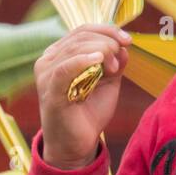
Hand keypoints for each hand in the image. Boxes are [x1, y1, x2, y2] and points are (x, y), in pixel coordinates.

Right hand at [33, 23, 132, 168]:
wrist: (77, 144)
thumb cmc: (89, 112)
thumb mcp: (108, 82)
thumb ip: (116, 62)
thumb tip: (125, 45)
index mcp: (61, 55)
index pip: (83, 30)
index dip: (107, 30)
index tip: (128, 40)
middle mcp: (49, 61)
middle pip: (81, 37)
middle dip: (107, 43)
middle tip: (119, 64)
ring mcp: (47, 75)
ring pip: (76, 48)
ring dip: (102, 52)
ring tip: (113, 69)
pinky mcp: (51, 91)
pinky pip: (65, 68)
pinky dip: (83, 60)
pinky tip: (99, 60)